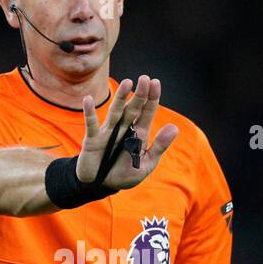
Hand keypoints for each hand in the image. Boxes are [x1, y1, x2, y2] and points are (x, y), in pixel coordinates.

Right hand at [77, 75, 178, 189]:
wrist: (101, 185)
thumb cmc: (124, 174)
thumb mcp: (146, 164)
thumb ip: (159, 147)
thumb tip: (174, 128)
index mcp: (139, 134)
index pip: (147, 112)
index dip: (152, 98)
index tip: (155, 83)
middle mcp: (124, 128)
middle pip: (133, 109)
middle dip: (140, 94)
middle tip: (145, 78)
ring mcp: (108, 132)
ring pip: (115, 112)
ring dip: (120, 98)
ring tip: (127, 83)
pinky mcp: (92, 139)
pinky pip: (91, 125)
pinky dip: (89, 113)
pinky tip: (88, 100)